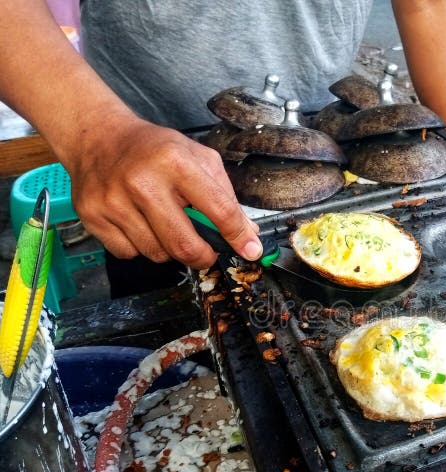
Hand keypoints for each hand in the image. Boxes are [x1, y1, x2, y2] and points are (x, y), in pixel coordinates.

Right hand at [64, 115, 261, 268]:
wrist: (98, 138)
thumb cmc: (154, 150)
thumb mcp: (198, 158)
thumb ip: (225, 196)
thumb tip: (247, 235)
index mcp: (175, 162)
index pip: (219, 210)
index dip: (238, 236)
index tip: (251, 251)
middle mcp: (142, 182)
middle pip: (184, 246)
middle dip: (203, 257)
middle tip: (206, 252)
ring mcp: (113, 201)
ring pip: (157, 254)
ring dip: (169, 249)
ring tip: (165, 224)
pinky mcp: (92, 216)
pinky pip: (129, 253)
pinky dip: (141, 247)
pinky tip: (140, 224)